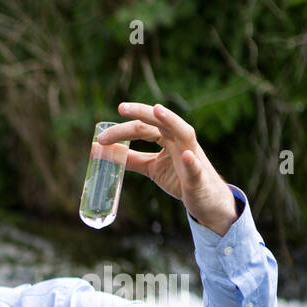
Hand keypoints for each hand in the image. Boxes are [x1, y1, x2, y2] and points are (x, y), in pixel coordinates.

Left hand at [98, 101, 237, 234]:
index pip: (144, 127)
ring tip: (157, 111)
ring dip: (171, 120)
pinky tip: (186, 155)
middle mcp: (181, 141)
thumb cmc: (179, 178)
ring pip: (184, 133)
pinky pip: (196, 168)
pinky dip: (191, 161)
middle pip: (160, 123)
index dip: (123, 129)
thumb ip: (132, 159)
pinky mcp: (199, 176)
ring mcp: (192, 156)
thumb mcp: (152, 167)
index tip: (101, 136)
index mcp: (168, 138)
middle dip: (141, 114)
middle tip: (121, 107)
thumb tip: (105, 152)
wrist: (205, 199)